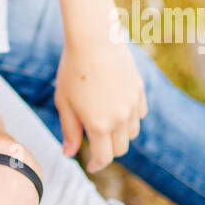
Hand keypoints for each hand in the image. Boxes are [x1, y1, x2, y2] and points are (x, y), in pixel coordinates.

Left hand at [55, 31, 147, 171]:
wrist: (93, 39)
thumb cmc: (73, 69)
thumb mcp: (65, 101)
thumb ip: (69, 130)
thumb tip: (69, 154)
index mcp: (99, 125)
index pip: (104, 157)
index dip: (96, 164)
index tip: (91, 165)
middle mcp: (120, 119)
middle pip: (120, 149)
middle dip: (108, 151)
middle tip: (95, 144)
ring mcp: (132, 105)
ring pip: (132, 133)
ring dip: (120, 135)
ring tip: (105, 123)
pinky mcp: (140, 90)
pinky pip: (139, 114)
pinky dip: (131, 118)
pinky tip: (117, 109)